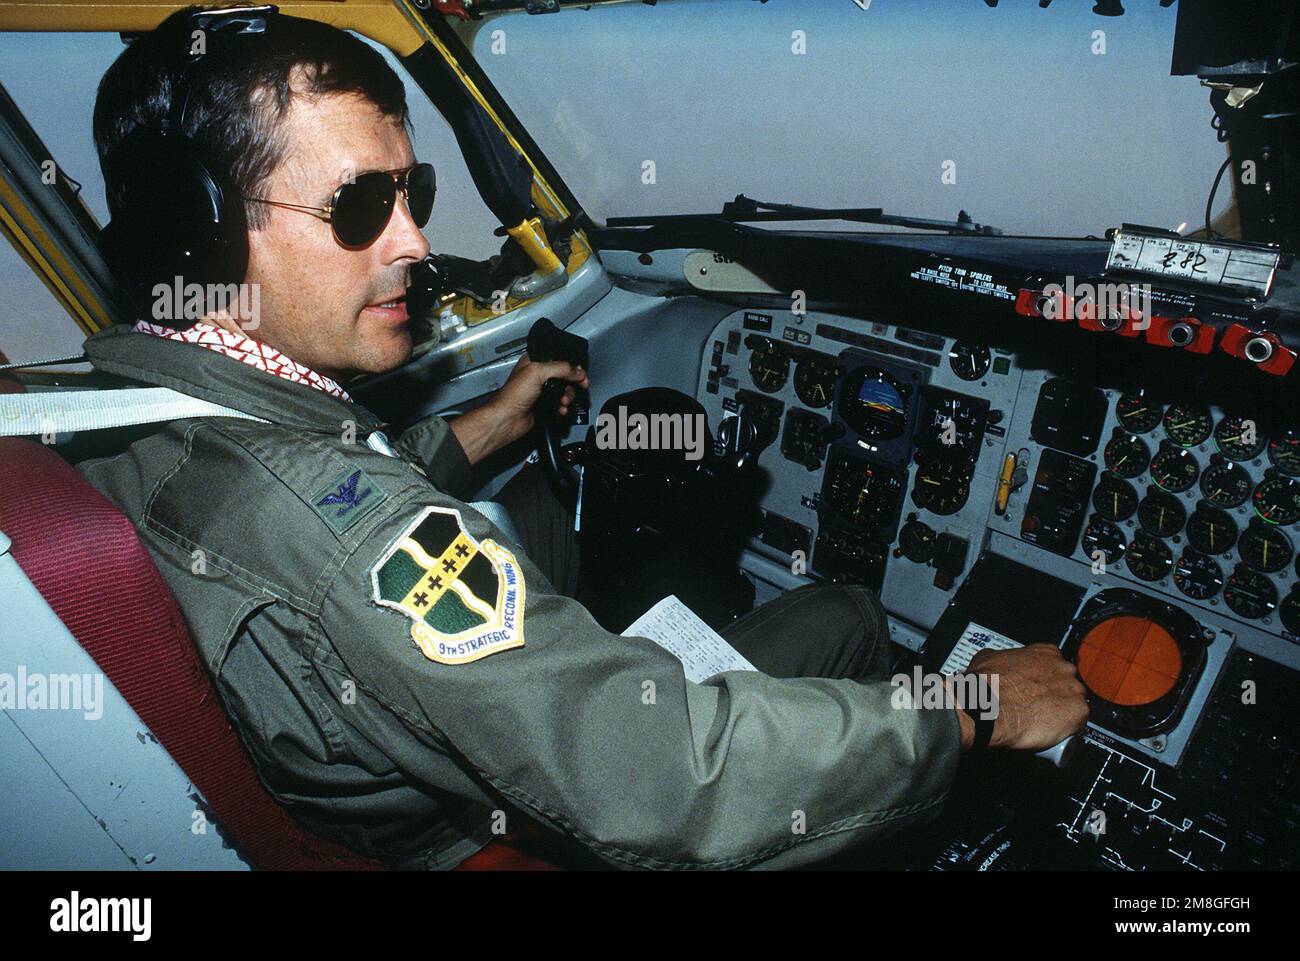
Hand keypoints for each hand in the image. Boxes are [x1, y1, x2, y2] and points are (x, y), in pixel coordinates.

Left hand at [490, 353, 589, 443]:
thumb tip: (578, 371)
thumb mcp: (537, 372)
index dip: (572, 365)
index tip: (581, 373)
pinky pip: (561, 404)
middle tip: (581, 386)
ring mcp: (542, 391)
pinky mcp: (544, 405)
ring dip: (568, 396)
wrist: (507, 420)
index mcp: (534, 362)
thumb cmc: (512, 396)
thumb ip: (561, 368)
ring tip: (564, 401)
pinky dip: (564, 407)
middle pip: (565, 376)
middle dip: (573, 383)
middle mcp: (538, 375)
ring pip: (565, 391)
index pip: (559, 359)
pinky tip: (561, 409)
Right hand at [953, 644, 1088, 751]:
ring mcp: (1074, 690)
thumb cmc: (986, 685)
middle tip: (1039, 707)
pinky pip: (1078, 723)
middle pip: (1067, 683)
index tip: (1037, 689)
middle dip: (1056, 695)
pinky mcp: (1079, 713)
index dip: (1045, 679)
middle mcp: (1064, 668)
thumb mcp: (986, 658)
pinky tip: (1053, 733)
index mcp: (1046, 652)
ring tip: (1044, 723)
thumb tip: (997, 664)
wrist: (988, 708)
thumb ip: (1000, 657)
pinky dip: (1068, 729)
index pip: (1053, 664)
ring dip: (1063, 712)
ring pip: (1074, 703)